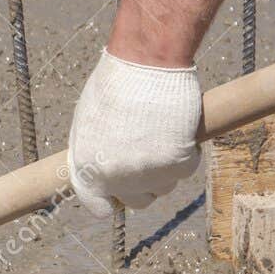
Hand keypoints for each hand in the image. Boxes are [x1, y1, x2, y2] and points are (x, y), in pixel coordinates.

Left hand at [66, 50, 202, 217]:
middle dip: (144, 184)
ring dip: (166, 169)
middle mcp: (116, 180)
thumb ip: (91, 155)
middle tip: (149, 157)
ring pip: (164, 187)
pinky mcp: (176, 163)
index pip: (99, 207)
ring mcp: (147, 174)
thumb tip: (100, 172)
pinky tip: (180, 131)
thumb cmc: (113, 88)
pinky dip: (189, 154)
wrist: (144, 66)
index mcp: (88, 172)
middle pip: (137, 201)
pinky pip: (187, 170)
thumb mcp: (86, 125)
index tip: (121, 190)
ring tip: (162, 137)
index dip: (112, 199)